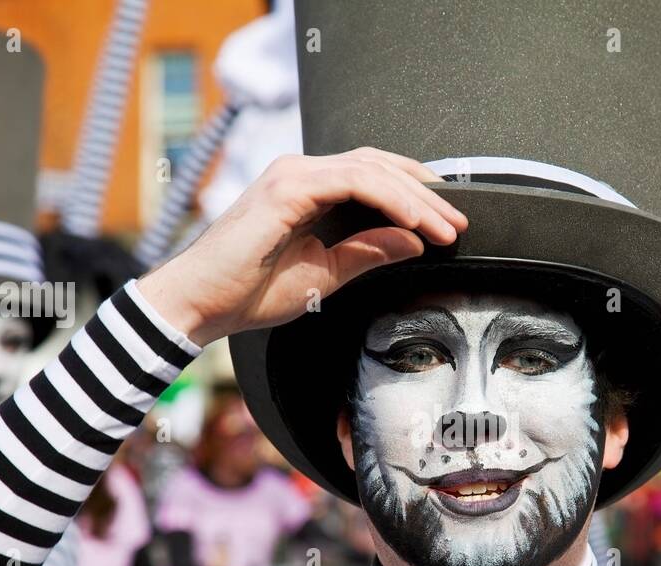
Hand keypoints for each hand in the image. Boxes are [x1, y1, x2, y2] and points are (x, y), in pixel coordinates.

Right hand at [136, 148, 467, 345]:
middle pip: (380, 166)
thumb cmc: (249, 292)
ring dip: (416, 197)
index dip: (416, 196)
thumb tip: (413, 242)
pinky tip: (415, 223)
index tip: (449, 225)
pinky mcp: (287, 187)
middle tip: (459, 224)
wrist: (201, 304)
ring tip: (446, 227)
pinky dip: (390, 199)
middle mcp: (302, 173)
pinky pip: (353, 181)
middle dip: (426, 194)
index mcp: (309, 190)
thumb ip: (367, 254)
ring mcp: (293, 175)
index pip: (375, 177)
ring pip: (372, 169)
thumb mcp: (324, 276)